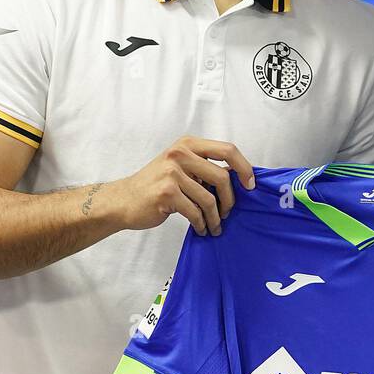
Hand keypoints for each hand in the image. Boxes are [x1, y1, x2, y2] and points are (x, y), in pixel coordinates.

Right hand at [109, 137, 254, 236]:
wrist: (123, 200)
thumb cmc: (155, 185)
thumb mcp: (181, 167)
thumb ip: (205, 168)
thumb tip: (239, 178)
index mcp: (188, 144)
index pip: (227, 149)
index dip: (244, 167)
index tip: (250, 185)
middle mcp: (180, 154)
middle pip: (222, 177)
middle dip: (230, 200)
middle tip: (228, 213)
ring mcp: (172, 173)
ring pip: (209, 199)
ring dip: (215, 218)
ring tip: (214, 226)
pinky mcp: (166, 193)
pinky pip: (195, 212)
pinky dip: (202, 224)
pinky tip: (202, 229)